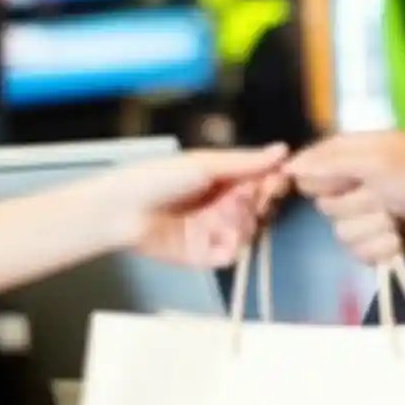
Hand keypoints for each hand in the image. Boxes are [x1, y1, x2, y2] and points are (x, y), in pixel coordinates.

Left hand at [110, 144, 289, 268]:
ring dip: (243, 221)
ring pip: (249, 231)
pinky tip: (223, 235)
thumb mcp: (204, 164)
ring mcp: (214, 231)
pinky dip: (232, 246)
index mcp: (223, 179)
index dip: (273, 181)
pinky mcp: (204, 254)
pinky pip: (231, 255)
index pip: (262, 181)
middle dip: (259, 202)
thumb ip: (245, 162)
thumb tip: (282, 150)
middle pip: (260, 208)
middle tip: (249, 195)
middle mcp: (222, 205)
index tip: (278, 179)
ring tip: (225, 212)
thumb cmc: (155, 178)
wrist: (122, 210)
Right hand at [286, 131, 404, 262]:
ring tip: (401, 217)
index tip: (329, 185)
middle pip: (324, 206)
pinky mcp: (378, 243)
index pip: (308, 170)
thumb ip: (331, 163)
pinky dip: (383, 248)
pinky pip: (359, 254)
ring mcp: (366, 215)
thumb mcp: (379, 160)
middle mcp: (353, 183)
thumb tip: (288, 165)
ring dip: (375, 228)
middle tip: (386, 196)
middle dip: (357, 206)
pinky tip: (403, 238)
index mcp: (350, 155)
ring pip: (342, 233)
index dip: (314, 180)